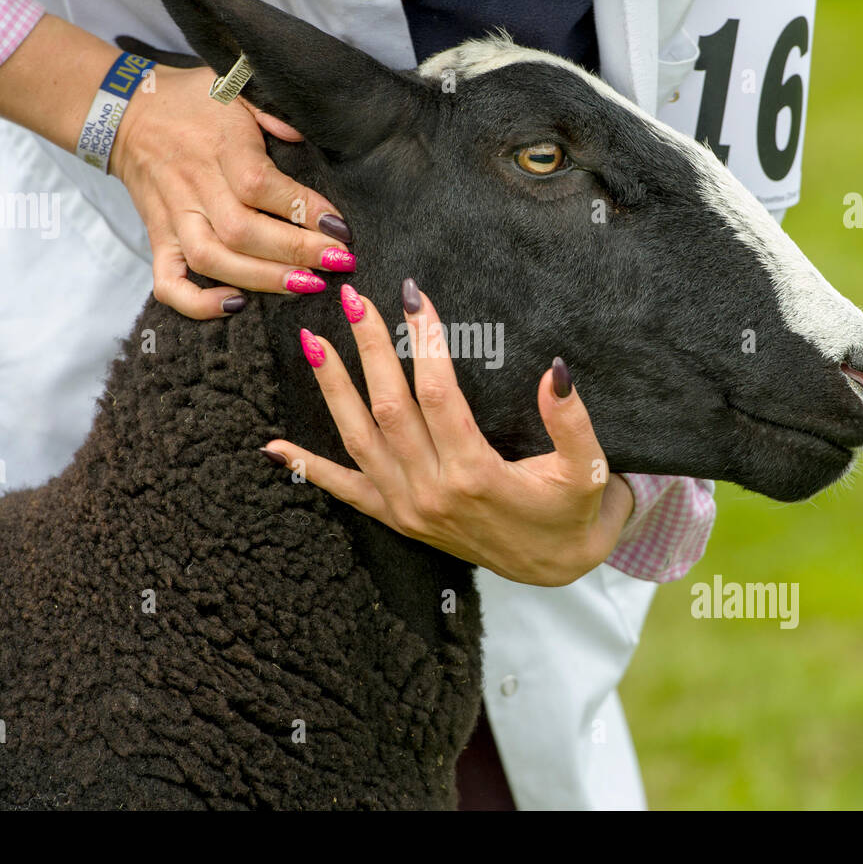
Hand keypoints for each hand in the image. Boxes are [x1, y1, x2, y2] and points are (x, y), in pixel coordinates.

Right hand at [111, 64, 353, 317]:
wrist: (126, 110)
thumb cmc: (194, 101)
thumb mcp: (236, 87)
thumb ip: (275, 112)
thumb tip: (308, 140)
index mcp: (219, 147)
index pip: (260, 185)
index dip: (303, 209)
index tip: (339, 227)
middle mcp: (194, 186)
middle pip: (242, 232)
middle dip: (295, 252)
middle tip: (338, 262)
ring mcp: (173, 217)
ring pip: (212, 260)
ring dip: (262, 280)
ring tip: (306, 285)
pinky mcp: (157, 238)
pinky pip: (168, 282)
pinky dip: (197, 304)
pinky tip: (235, 306)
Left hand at [264, 281, 634, 586]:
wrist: (556, 566)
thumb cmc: (572, 511)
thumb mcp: (589, 469)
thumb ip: (572, 422)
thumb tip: (555, 370)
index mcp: (476, 474)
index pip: (438, 394)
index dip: (425, 341)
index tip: (413, 297)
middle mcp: (432, 492)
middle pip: (389, 408)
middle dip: (370, 349)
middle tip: (354, 300)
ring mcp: (408, 509)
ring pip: (358, 440)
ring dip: (333, 389)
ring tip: (312, 341)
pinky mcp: (398, 519)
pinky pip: (346, 492)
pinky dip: (308, 469)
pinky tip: (273, 446)